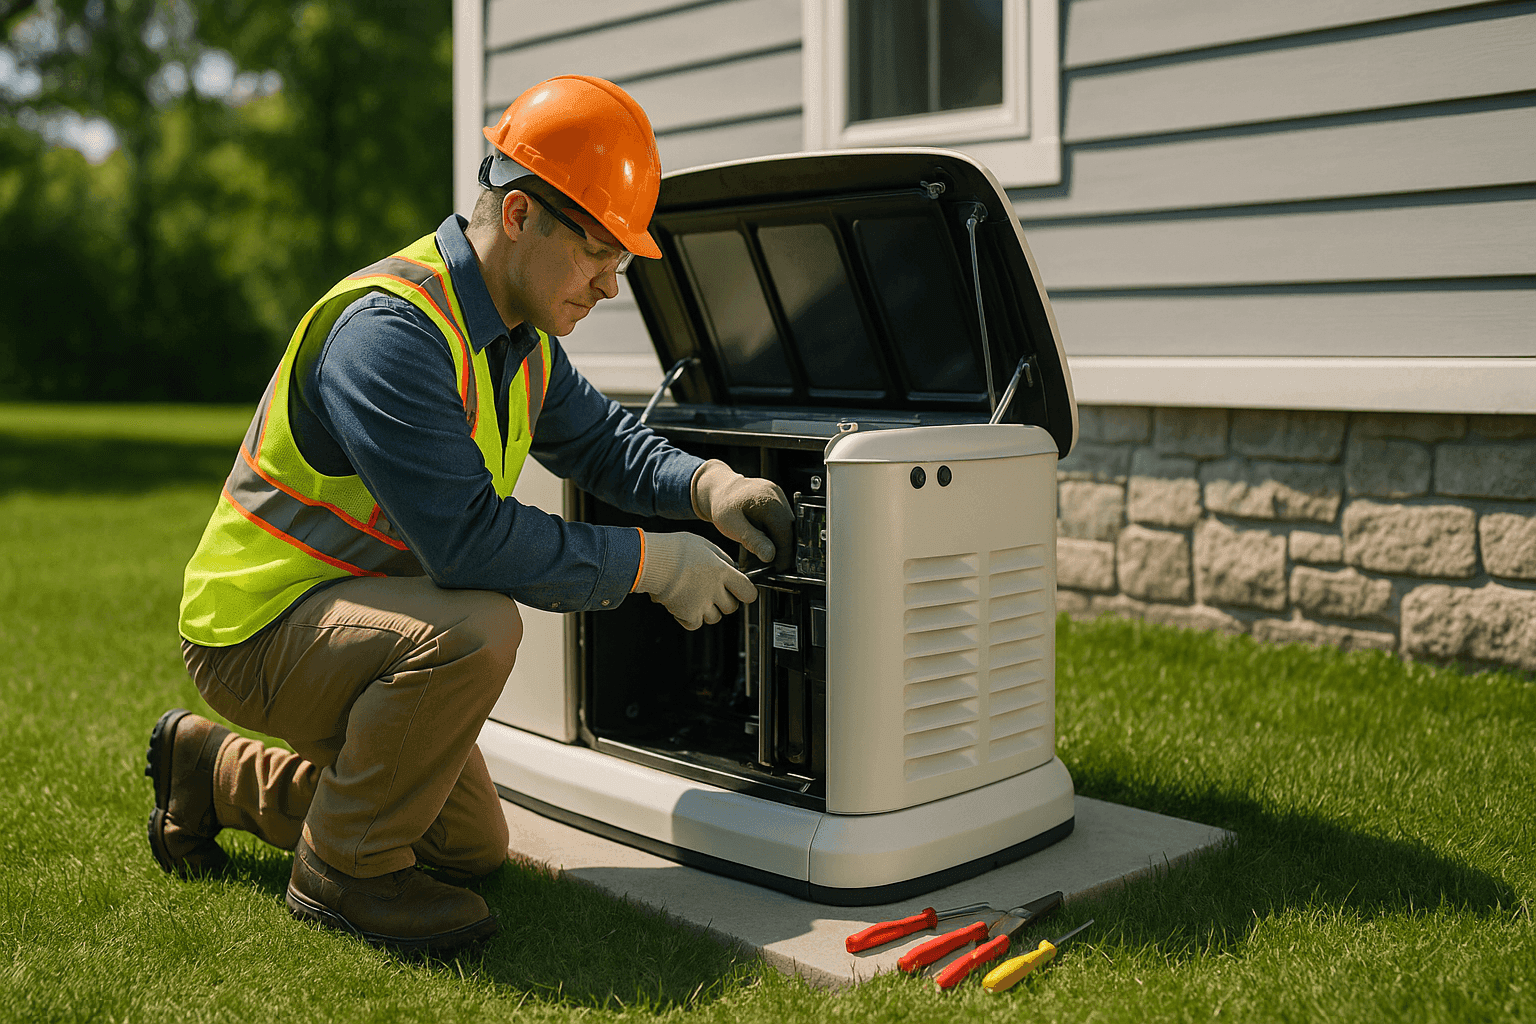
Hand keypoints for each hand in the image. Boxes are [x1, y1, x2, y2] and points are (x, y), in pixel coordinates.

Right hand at [633, 531, 756, 629]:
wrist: (650, 560)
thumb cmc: (674, 548)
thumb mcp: (704, 544)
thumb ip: (721, 558)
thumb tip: (732, 567)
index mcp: (722, 571)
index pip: (748, 592)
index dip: (746, 593)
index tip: (741, 591)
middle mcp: (714, 590)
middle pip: (732, 608)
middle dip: (726, 601)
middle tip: (714, 592)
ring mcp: (701, 604)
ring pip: (715, 618)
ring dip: (708, 611)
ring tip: (695, 597)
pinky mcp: (687, 614)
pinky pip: (695, 624)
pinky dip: (691, 618)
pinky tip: (684, 605)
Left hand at [691, 460, 794, 569]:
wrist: (718, 490)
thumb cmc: (722, 506)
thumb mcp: (733, 526)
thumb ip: (753, 540)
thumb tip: (770, 556)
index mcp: (767, 500)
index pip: (785, 531)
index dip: (784, 552)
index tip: (780, 567)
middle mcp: (776, 494)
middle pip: (789, 527)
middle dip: (784, 547)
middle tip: (777, 565)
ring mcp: (778, 494)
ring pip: (788, 523)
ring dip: (781, 540)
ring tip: (770, 554)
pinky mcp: (777, 497)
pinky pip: (783, 517)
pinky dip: (778, 531)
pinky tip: (768, 541)